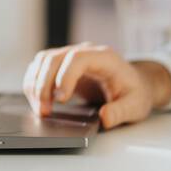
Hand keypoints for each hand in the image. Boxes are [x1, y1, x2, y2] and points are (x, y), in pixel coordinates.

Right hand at [22, 43, 169, 129]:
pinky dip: (34, 84)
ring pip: (43, 61)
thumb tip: (105, 118)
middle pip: (54, 58)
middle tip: (44, 111)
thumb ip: (122, 112)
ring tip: (41, 110)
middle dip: (44, 84)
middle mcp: (85, 52)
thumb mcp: (136, 106)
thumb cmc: (135, 93)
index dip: (65, 77)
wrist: (135, 84)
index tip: (61, 100)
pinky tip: (38, 102)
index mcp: (104, 58)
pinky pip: (41, 68)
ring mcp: (72, 57)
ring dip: (35, 84)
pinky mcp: (63, 66)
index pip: (77, 58)